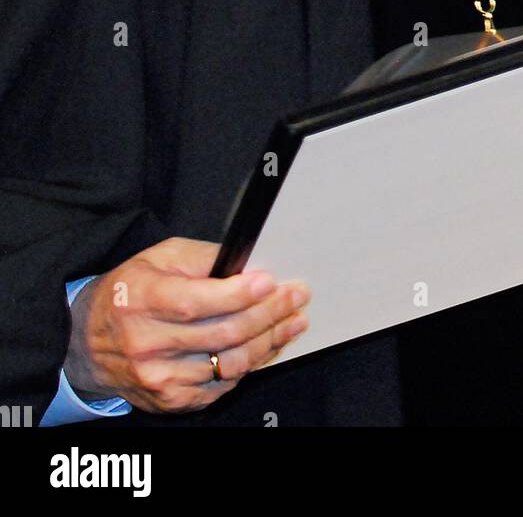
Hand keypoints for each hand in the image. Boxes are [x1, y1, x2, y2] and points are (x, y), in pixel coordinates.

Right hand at [63, 237, 309, 412]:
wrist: (90, 340)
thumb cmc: (131, 291)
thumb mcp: (160, 258)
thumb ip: (203, 258)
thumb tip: (248, 263)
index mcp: (142, 300)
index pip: (196, 302)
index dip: (238, 294)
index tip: (270, 282)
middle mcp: (148, 344)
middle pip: (222, 334)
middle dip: (269, 314)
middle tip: (296, 297)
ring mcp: (159, 377)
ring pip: (229, 363)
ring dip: (270, 340)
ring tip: (293, 320)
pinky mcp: (170, 399)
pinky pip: (223, 384)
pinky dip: (251, 364)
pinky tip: (268, 344)